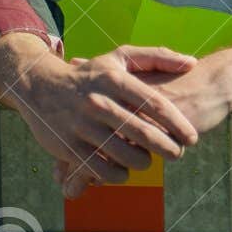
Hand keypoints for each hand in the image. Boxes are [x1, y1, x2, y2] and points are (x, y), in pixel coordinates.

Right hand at [51, 49, 231, 198]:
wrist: (39, 85)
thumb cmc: (90, 74)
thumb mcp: (120, 58)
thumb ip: (157, 57)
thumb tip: (192, 63)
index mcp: (115, 80)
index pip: (154, 104)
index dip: (178, 124)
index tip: (191, 137)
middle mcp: (99, 102)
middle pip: (143, 133)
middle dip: (167, 148)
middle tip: (178, 154)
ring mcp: (82, 125)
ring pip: (124, 154)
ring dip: (143, 162)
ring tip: (150, 162)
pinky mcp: (68, 146)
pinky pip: (101, 169)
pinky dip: (117, 175)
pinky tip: (124, 172)